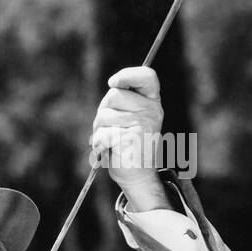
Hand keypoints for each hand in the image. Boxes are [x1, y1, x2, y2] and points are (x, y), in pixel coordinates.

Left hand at [90, 66, 167, 209]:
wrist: (137, 176)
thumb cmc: (127, 144)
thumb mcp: (129, 117)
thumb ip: (123, 99)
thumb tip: (114, 84)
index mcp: (152, 102)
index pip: (147, 76)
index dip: (128, 74)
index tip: (113, 82)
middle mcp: (152, 111)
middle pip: (114, 95)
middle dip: (103, 111)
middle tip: (111, 127)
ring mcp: (144, 124)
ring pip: (104, 115)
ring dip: (99, 129)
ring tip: (111, 140)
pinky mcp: (133, 139)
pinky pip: (103, 134)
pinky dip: (100, 144)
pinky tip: (108, 150)